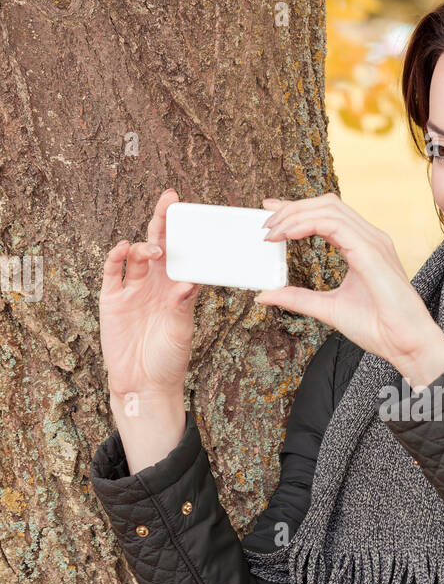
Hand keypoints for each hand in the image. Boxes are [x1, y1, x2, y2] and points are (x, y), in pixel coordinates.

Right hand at [99, 188, 199, 402]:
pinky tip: (124, 248)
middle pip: (159, 245)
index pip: (182, 254)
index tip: (192, 212)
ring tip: (156, 248)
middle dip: (163, 222)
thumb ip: (182, 307)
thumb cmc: (169, 359)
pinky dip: (117, 258)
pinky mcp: (112, 300)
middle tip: (169, 199)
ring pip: (137, 256)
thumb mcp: (181, 332)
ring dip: (146, 246)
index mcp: (177, 289)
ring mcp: (132, 290)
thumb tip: (188, 284)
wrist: (143, 384)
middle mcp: (155, 285)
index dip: (185, 234)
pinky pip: (113, 273)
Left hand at [255, 193, 443, 382]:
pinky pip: (334, 224)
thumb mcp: (327, 309)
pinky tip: (288, 235)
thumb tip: (265, 295)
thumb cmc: (379, 327)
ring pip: (329, 209)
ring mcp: (373, 242)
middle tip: (266, 224)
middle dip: (293, 208)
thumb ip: (297, 298)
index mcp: (364, 247)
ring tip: (273, 231)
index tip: (271, 214)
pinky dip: (307, 224)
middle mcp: (370, 239)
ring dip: (296, 215)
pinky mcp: (371, 251)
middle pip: (327, 204)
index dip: (298, 209)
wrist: (404, 344)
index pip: (328, 215)